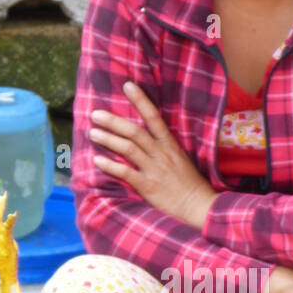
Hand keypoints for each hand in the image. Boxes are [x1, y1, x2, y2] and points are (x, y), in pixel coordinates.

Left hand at [90, 82, 216, 228]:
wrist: (198, 206)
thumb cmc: (189, 184)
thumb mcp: (179, 158)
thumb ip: (162, 147)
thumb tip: (144, 136)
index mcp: (170, 144)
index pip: (153, 117)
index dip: (140, 100)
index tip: (128, 85)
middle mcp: (160, 153)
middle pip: (134, 132)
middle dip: (113, 121)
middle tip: (96, 114)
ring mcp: (154, 169)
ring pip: (128, 148)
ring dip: (108, 139)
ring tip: (93, 132)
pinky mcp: (148, 186)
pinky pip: (126, 173)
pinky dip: (110, 166)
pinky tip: (97, 161)